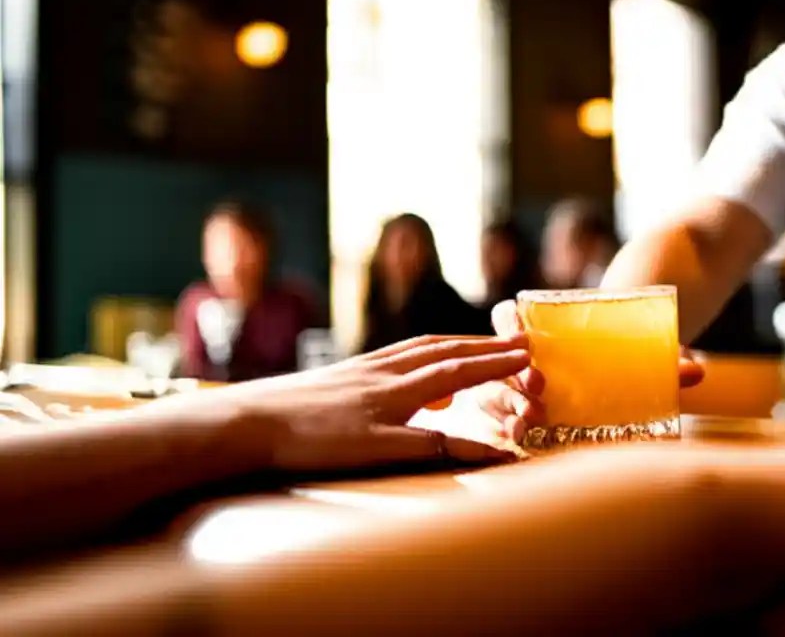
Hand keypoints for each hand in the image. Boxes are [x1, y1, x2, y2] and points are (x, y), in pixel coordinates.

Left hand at [200, 333, 531, 472]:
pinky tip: (416, 370)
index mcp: (399, 388)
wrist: (246, 421)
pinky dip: (421, 354)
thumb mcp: (379, 450)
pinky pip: (395, 355)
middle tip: (518, 344)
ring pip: (421, 348)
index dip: (496, 364)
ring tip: (478, 346)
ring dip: (456, 344)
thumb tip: (491, 450)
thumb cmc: (310, 439)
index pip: (460, 370)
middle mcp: (385, 370)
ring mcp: (363, 368)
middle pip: (446, 351)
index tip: (529, 355)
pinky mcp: (342, 373)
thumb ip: (436, 446)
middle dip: (486, 348)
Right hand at [486, 300, 704, 434]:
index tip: (529, 346)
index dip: (508, 327)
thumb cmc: (628, 349)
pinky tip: (523, 445)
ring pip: (491, 396)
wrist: (623, 367)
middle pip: (495, 363)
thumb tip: (696, 371)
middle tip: (537, 400)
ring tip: (528, 427)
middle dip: (510, 383)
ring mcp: (518, 388)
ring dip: (507, 411)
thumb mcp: (647, 350)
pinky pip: (502, 422)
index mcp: (540, 326)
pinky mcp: (524, 416)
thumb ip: (669, 359)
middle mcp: (521, 357)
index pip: (506, 316)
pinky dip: (510, 432)